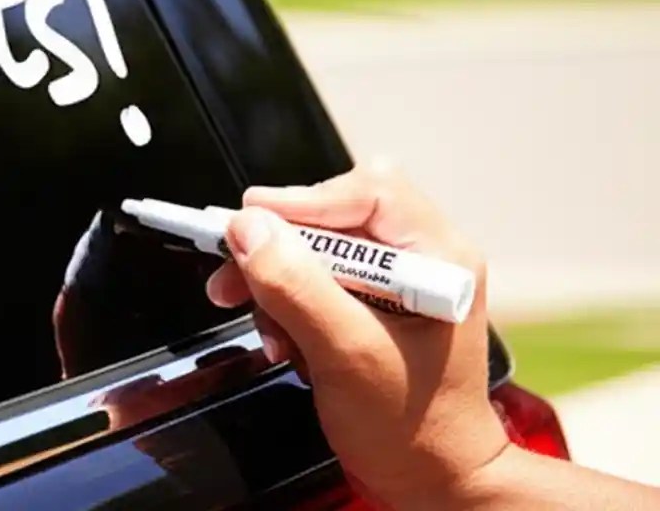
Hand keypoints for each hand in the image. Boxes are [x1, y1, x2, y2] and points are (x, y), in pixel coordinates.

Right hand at [205, 159, 508, 508]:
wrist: (431, 478)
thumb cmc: (413, 427)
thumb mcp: (345, 353)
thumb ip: (297, 287)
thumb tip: (248, 229)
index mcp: (439, 256)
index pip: (367, 192)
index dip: (302, 202)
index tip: (247, 221)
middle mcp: (423, 255)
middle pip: (334, 214)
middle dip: (280, 247)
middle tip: (233, 273)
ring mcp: (398, 278)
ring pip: (317, 244)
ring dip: (277, 281)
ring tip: (265, 325)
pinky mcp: (373, 299)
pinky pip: (315, 276)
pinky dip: (287, 302)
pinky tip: (283, 336)